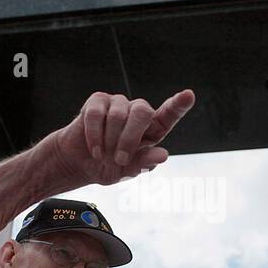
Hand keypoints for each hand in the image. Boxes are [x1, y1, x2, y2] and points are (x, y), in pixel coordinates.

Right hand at [40, 89, 194, 187]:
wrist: (78, 163)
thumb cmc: (107, 166)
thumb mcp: (126, 172)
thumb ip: (143, 163)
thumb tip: (162, 155)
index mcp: (151, 130)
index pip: (169, 114)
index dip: (179, 104)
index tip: (188, 95)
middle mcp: (137, 112)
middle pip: (142, 112)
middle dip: (129, 138)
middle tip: (119, 159)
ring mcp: (118, 104)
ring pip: (118, 115)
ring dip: (108, 140)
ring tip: (103, 155)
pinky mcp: (98, 101)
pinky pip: (96, 114)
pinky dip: (94, 136)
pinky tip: (93, 148)